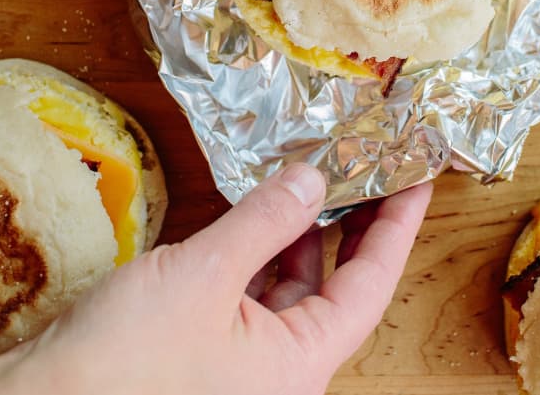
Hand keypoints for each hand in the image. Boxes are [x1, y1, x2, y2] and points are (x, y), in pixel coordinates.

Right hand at [0, 165, 431, 394]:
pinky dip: (260, 251)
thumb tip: (312, 180)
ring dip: (302, 233)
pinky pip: (252, 294)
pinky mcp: (210, 353)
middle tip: (371, 169)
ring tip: (318, 177)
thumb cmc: (123, 366)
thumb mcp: (204, 277)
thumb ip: (264, 222)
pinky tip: (261, 212)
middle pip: (336, 287)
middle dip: (353, 225)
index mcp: (300, 366)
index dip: (397, 228)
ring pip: (291, 288)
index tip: (416, 182)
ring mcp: (246, 363)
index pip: (370, 286)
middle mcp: (283, 370)